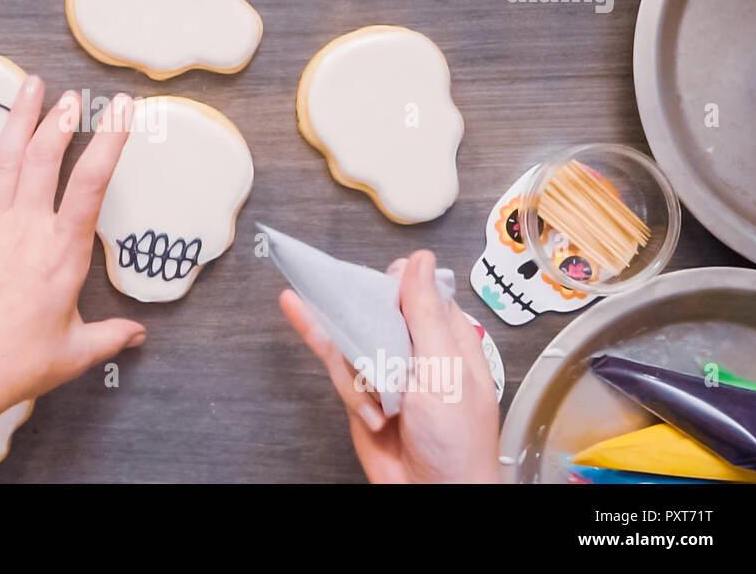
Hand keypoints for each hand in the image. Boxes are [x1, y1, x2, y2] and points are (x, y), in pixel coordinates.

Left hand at [0, 77, 144, 416]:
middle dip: (61, 120)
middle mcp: (27, 230)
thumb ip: (110, 336)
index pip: (92, 184)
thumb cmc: (15, 365)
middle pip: (44, 159)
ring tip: (33, 85)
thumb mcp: (75, 352)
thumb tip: (138, 336)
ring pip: (7, 159)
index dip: (110, 141)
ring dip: (21, 118)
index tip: (123, 110)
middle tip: (75, 96)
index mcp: (63, 254)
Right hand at [280, 251, 500, 483]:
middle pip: (377, 310)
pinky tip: (298, 308)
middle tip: (361, 332)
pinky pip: (337, 363)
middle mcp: (416, 350)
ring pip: (352, 339)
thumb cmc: (457, 443)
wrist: (431, 494)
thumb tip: (420, 262)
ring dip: (358, 374)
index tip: (378, 287)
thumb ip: (427, 315)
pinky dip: (324, 347)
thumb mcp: (446, 371)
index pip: (417, 292)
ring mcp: (385, 369)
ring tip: (380, 410)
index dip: (395, 287)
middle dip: (363, 319)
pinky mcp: (359, 390)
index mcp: (448, 339)